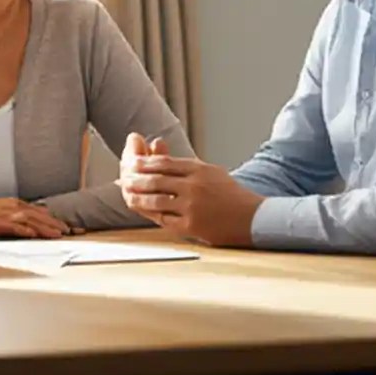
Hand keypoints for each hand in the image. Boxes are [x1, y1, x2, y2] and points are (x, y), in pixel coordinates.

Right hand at [0, 198, 70, 238]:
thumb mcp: (0, 214)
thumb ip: (15, 220)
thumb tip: (31, 229)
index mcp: (14, 204)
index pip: (40, 212)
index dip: (55, 220)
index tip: (70, 227)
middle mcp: (12, 206)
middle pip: (40, 214)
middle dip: (57, 223)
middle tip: (73, 231)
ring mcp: (5, 213)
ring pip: (30, 219)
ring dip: (46, 226)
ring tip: (60, 234)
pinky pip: (13, 226)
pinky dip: (25, 229)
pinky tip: (34, 234)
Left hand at [118, 132, 264, 246]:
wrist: (252, 217)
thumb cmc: (228, 193)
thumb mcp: (209, 171)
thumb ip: (183, 164)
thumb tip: (156, 148)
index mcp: (198, 170)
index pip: (163, 163)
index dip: (144, 163)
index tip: (131, 163)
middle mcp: (194, 187)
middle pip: (155, 180)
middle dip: (136, 180)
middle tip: (124, 179)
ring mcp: (192, 207)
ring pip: (155, 201)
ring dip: (138, 198)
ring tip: (128, 195)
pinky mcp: (191, 226)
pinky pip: (164, 219)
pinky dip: (151, 214)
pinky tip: (143, 211)